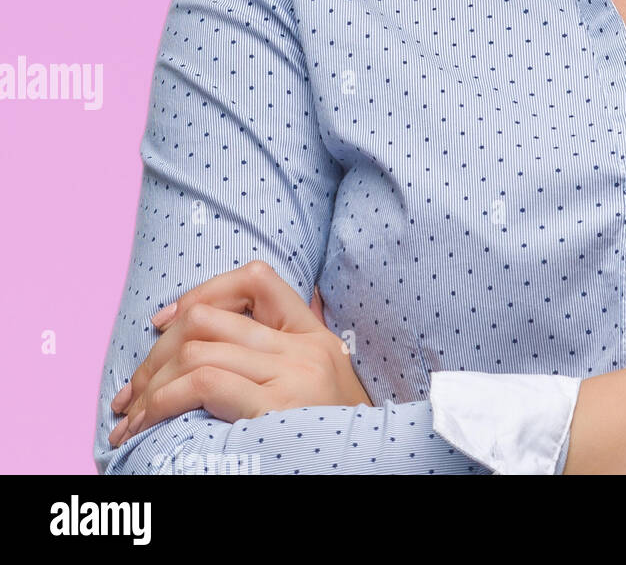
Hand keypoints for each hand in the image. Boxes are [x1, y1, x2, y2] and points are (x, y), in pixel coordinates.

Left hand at [107, 261, 371, 447]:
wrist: (368, 468)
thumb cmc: (335, 431)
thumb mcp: (323, 381)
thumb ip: (291, 348)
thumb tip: (249, 318)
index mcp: (315, 335)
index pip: (257, 279)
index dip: (202, 292)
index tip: (165, 321)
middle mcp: (304, 348)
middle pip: (209, 318)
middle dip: (157, 352)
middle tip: (134, 391)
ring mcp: (292, 376)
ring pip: (197, 350)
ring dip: (151, 384)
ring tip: (134, 416)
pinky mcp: (274, 408)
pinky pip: (204, 383)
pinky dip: (163, 401)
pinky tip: (150, 422)